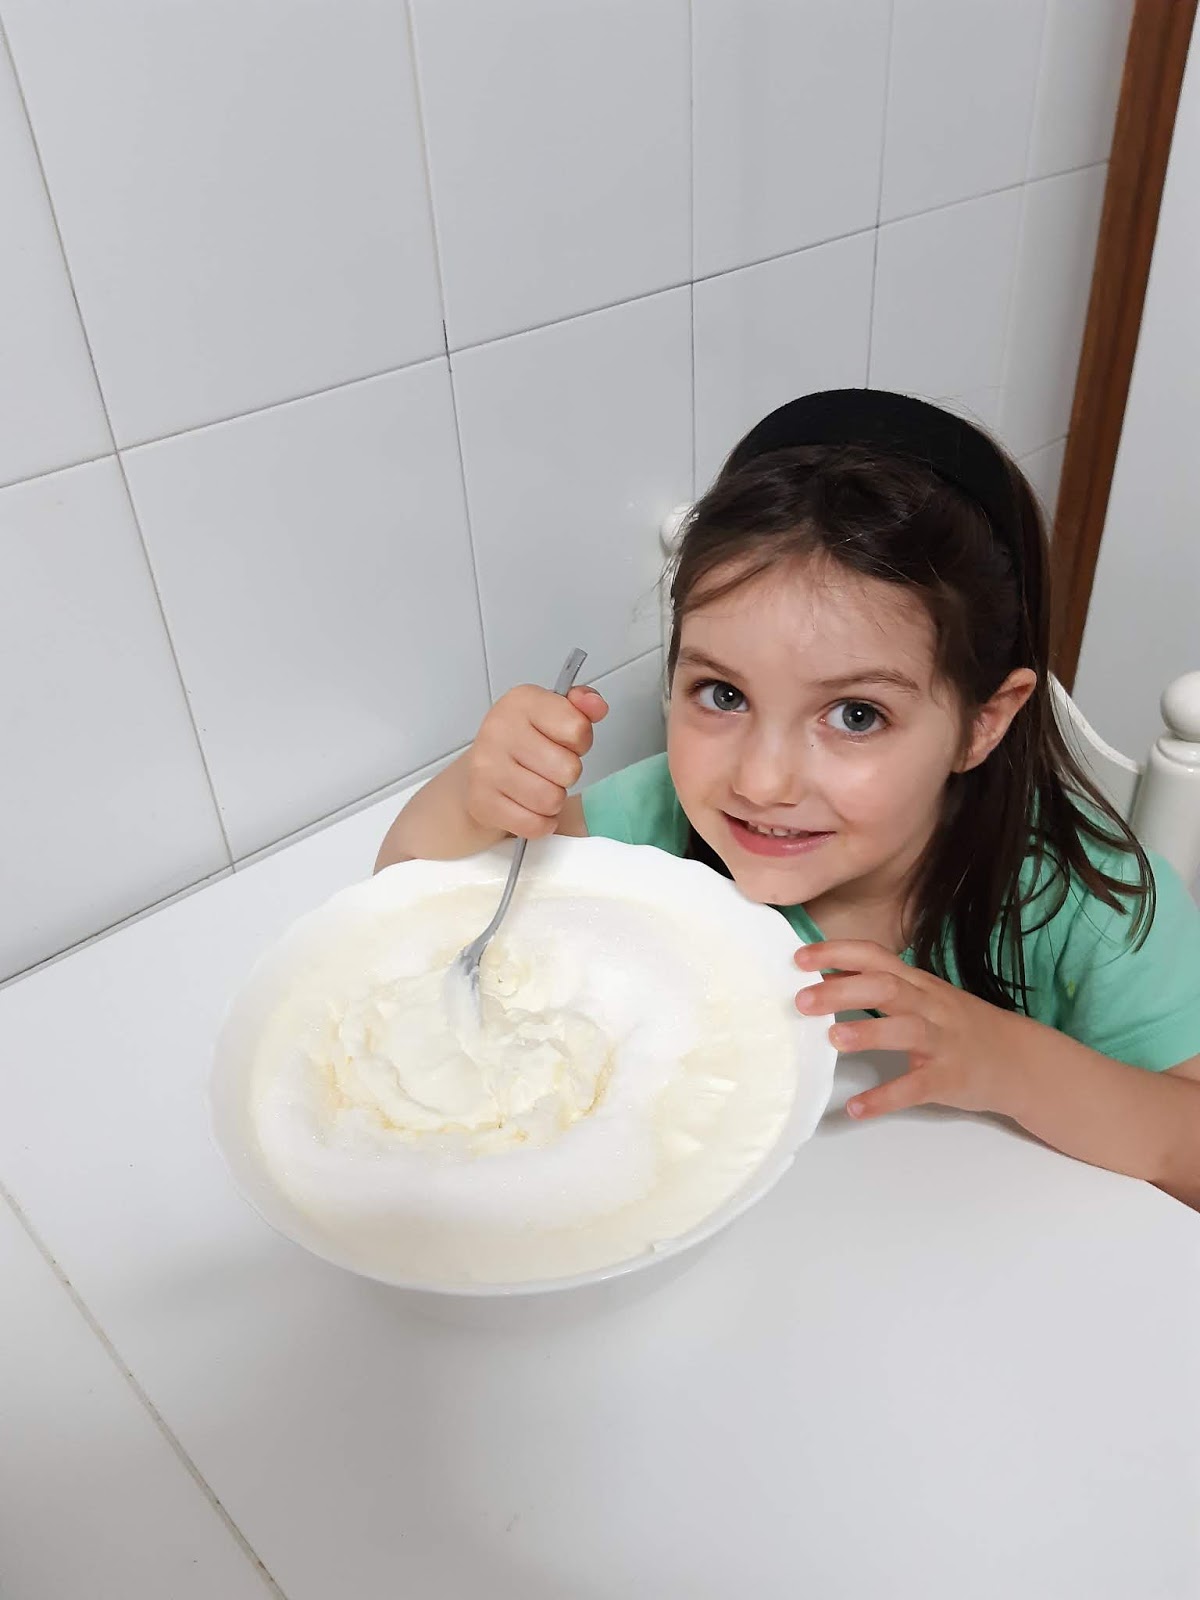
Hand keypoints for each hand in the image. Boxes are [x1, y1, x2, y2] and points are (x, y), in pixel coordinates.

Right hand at [464, 684, 607, 839]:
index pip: (578, 729)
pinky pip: (533, 824)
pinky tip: (530, 808)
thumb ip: (581, 705)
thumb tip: (596, 706)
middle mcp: (499, 730)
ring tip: (541, 787)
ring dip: (554, 800)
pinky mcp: (481, 801)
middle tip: (551, 769)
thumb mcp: (553, 713)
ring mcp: (487, 767)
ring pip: (551, 800)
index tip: (565, 742)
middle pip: (569, 769)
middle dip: (567, 775)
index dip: (580, 742)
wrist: (480, 770)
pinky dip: (540, 822)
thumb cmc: (524, 742)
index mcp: (522, 701)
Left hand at [794, 940, 1029, 1120]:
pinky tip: (856, 1109)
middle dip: (843, 990)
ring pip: (906, 1030)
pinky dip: (885, 1098)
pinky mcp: (949, 1078)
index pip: (875, 956)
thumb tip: (824, 977)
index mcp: (917, 984)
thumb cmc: (958, 1026)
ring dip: (868, 1032)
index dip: (838, 953)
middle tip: (802, 1001)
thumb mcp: (923, 997)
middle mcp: (929, 1006)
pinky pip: (916, 1088)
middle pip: (886, 987)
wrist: (1018, 1060)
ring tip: (832, 1040)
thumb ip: (879, 986)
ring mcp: (942, 1042)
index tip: (799, 958)